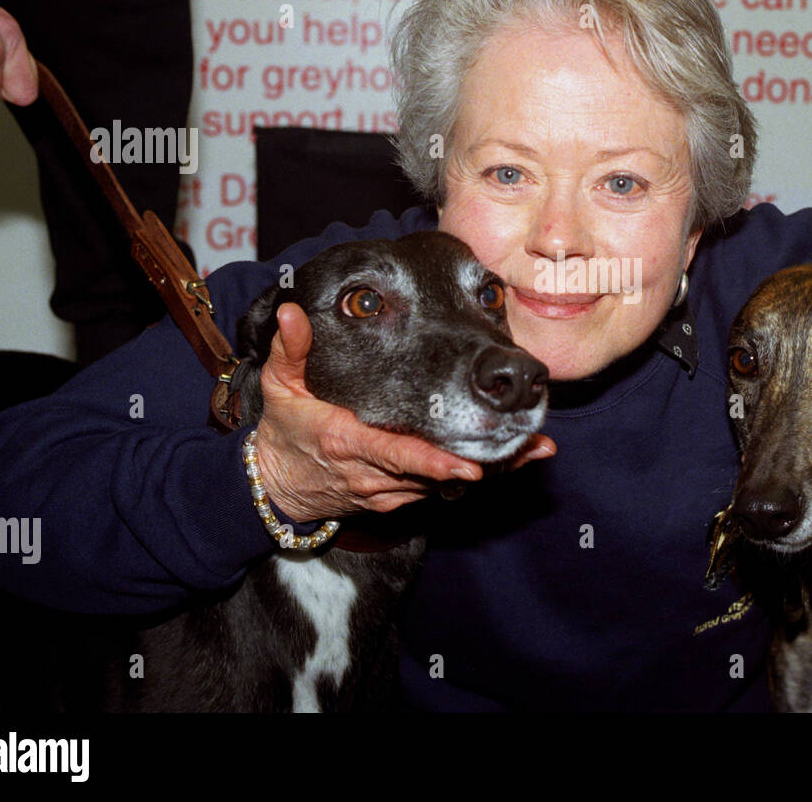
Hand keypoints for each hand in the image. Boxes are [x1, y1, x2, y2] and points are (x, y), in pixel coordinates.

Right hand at [252, 302, 555, 522]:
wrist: (277, 486)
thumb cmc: (284, 430)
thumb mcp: (280, 387)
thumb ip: (290, 349)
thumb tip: (292, 312)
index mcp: (347, 443)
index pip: (396, 456)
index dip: (434, 463)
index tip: (469, 466)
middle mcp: (374, 474)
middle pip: (436, 473)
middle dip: (485, 463)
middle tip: (531, 447)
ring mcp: (389, 491)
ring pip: (445, 483)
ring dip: (491, 468)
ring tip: (534, 447)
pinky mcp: (398, 498)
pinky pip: (440, 488)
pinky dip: (475, 475)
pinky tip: (514, 460)